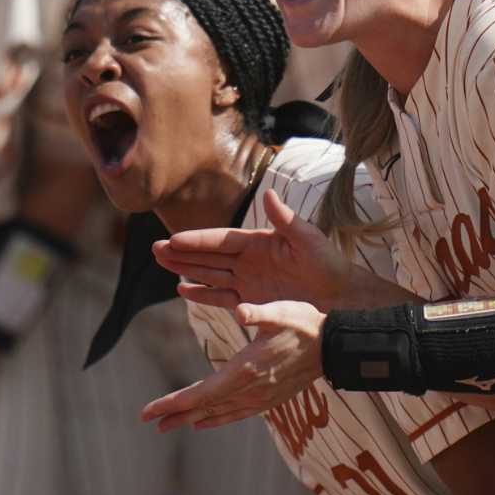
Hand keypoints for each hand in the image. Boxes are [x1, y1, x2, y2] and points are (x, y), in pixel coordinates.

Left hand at [140, 301, 325, 432]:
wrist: (335, 346)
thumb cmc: (305, 323)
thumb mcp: (281, 311)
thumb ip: (259, 312)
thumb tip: (240, 309)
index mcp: (246, 370)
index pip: (201, 393)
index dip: (173, 403)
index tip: (148, 411)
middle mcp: (251, 390)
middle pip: (204, 408)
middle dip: (174, 414)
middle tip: (148, 421)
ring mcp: (261, 398)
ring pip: (219, 413)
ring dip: (192, 418)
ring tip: (168, 425)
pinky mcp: (270, 399)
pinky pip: (237, 414)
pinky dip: (217, 419)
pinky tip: (204, 422)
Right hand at [155, 186, 375, 310]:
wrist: (339, 297)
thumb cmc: (328, 264)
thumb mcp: (308, 239)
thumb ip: (286, 220)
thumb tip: (269, 193)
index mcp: (259, 242)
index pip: (221, 240)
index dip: (198, 240)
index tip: (174, 238)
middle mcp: (249, 260)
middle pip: (209, 255)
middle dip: (182, 252)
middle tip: (155, 248)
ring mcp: (248, 281)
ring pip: (209, 273)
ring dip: (186, 269)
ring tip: (161, 262)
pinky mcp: (251, 302)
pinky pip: (221, 297)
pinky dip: (203, 294)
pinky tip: (183, 290)